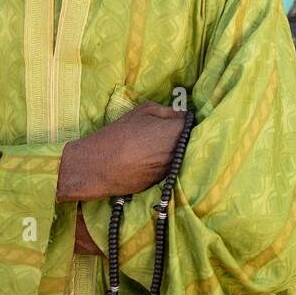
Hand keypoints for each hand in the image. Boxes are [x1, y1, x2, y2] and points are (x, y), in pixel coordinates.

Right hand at [58, 102, 187, 201]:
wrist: (97, 167)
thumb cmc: (118, 135)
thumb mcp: (143, 111)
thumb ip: (169, 111)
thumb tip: (184, 115)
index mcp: (176, 131)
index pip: (198, 124)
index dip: (194, 123)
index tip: (188, 122)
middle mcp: (180, 152)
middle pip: (197, 142)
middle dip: (192, 137)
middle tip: (182, 133)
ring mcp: (174, 169)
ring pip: (188, 158)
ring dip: (184, 152)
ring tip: (169, 146)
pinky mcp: (166, 183)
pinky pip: (177, 170)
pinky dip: (174, 164)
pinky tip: (162, 160)